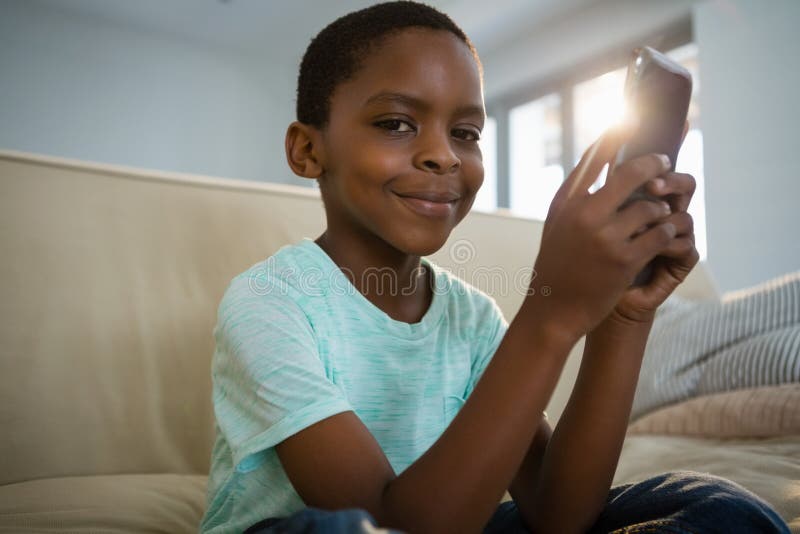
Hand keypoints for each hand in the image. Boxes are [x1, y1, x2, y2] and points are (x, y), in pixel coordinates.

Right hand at [528, 122, 681, 342]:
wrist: (553, 310)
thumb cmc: (557, 264)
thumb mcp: (557, 223)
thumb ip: (576, 191)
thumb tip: (596, 153)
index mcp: (566, 202)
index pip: (595, 156)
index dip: (618, 133)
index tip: (633, 117)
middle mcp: (584, 214)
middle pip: (631, 173)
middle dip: (655, 164)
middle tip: (666, 163)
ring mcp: (605, 237)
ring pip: (651, 206)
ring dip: (662, 208)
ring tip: (662, 213)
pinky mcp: (624, 260)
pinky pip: (659, 234)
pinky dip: (668, 231)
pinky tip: (666, 233)